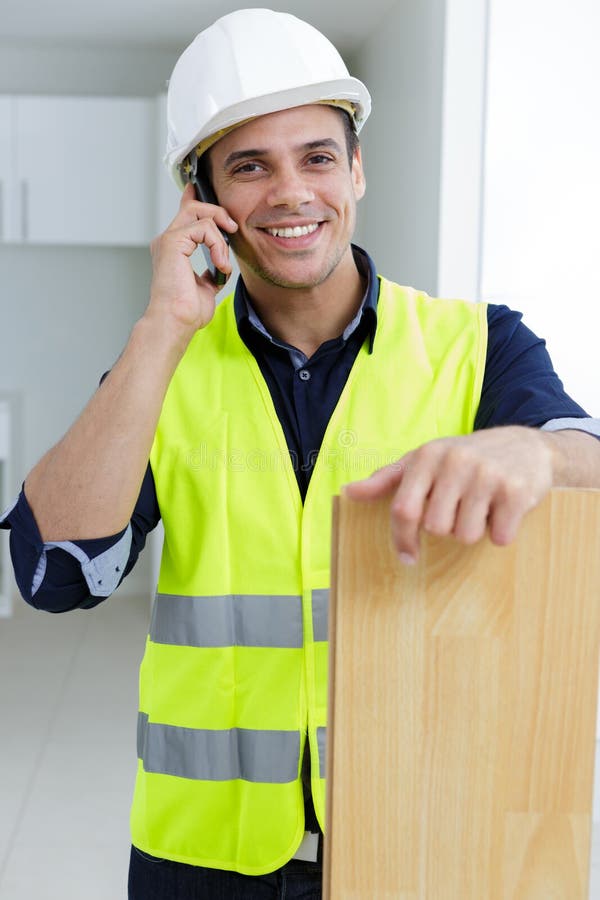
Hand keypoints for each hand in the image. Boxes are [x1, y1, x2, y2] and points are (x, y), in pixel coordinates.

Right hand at [148, 182, 237, 335]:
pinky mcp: (172, 242)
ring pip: (199, 213)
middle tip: (232, 228)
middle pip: (193, 207)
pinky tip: (219, 264)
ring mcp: (168, 240)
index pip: (184, 215)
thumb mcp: (206, 287)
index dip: (196, 199)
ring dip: (220, 235)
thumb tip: (221, 266)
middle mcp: (167, 241)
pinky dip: (217, 245)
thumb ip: (212, 272)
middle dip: (217, 212)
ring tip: (224, 260)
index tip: (204, 191)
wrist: (176, 321)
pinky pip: (203, 228)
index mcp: (173, 250)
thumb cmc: (187, 312)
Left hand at [344, 426, 555, 562]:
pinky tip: (503, 511)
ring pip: (465, 536)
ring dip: (474, 531)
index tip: (408, 557)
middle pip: (436, 528)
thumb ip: (387, 479)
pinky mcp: (516, 491)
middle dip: (448, 527)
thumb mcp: (424, 461)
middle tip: (460, 510)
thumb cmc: (465, 459)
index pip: (404, 509)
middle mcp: (456, 461)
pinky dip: (501, 533)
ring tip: (482, 508)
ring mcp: (487, 474)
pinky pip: (498, 537)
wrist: (527, 447)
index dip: (402, 539)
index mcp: (428, 456)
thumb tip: (349, 492)